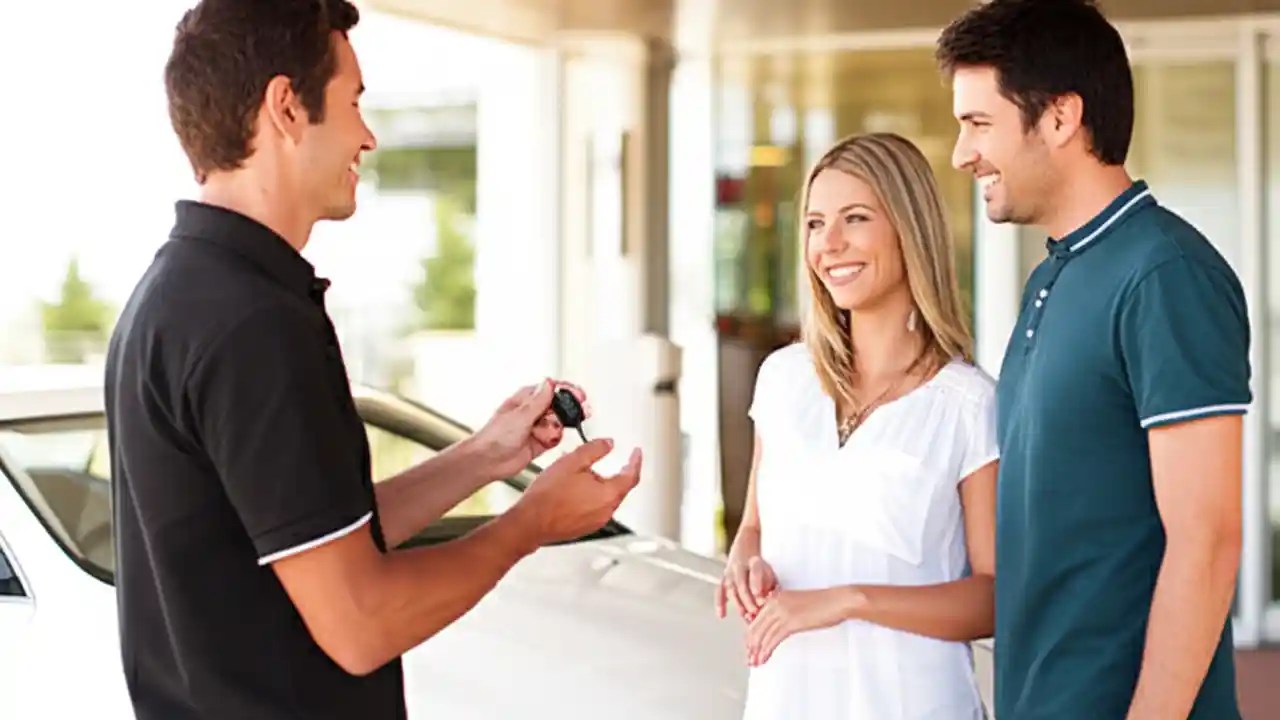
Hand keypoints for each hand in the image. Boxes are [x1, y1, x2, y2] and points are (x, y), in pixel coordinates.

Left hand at [472, 379, 591, 479]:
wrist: (487, 461)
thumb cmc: (495, 436)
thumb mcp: (520, 415)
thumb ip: (538, 401)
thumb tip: (550, 382)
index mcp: (526, 399)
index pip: (551, 389)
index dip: (567, 391)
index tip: (580, 395)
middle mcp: (532, 412)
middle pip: (559, 405)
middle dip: (570, 408)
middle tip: (582, 411)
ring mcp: (536, 427)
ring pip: (558, 422)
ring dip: (563, 425)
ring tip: (563, 428)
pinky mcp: (539, 443)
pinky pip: (555, 438)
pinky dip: (557, 438)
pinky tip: (554, 439)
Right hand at [512, 438, 641, 544]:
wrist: (530, 523)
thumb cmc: (548, 497)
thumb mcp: (572, 462)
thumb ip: (594, 449)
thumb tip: (608, 443)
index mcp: (608, 494)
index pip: (631, 476)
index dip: (635, 461)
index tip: (636, 453)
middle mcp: (606, 511)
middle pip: (620, 489)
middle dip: (616, 473)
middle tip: (608, 461)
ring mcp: (596, 522)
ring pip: (606, 499)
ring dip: (601, 485)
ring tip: (582, 475)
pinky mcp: (585, 528)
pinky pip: (595, 509)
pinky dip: (591, 498)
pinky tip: (574, 491)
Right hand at [716, 548, 776, 621]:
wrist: (744, 552)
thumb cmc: (761, 569)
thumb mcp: (770, 572)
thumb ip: (772, 585)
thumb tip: (773, 600)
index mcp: (754, 562)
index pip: (755, 570)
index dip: (756, 583)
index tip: (760, 597)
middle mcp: (740, 566)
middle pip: (741, 582)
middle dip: (748, 599)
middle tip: (755, 611)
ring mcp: (729, 573)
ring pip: (730, 588)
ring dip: (737, 603)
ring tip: (745, 615)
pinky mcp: (723, 580)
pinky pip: (719, 592)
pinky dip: (719, 604)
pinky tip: (722, 615)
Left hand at [745, 588, 852, 666]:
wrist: (838, 600)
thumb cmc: (823, 604)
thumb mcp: (798, 605)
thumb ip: (785, 612)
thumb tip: (777, 628)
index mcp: (776, 597)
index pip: (757, 618)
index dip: (751, 635)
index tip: (750, 647)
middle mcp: (775, 603)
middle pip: (756, 627)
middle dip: (751, 645)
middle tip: (749, 658)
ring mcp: (782, 612)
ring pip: (762, 635)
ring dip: (757, 651)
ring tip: (754, 662)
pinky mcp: (791, 622)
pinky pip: (773, 639)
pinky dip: (766, 651)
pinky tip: (764, 659)